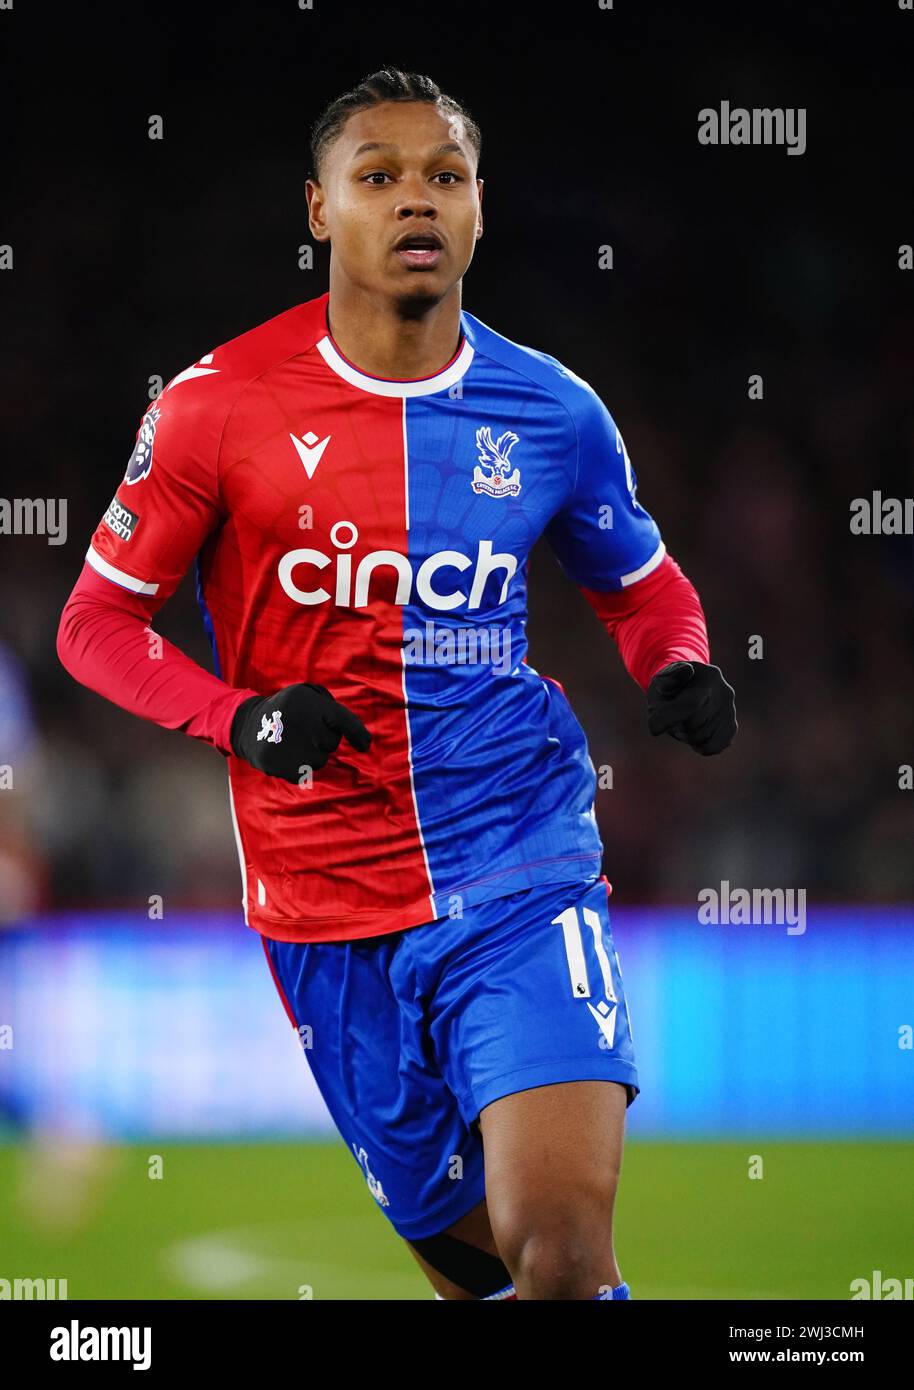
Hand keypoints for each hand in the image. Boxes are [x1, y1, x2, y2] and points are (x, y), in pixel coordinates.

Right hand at [230, 682, 370, 781]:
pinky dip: (299, 766)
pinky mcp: (283, 767)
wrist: (249, 725)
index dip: (358, 734)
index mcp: (310, 704)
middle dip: (323, 738)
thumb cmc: (287, 708)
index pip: (344, 721)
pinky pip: (306, 773)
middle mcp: (303, 726)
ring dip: (312, 753)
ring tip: (291, 740)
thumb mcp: (306, 693)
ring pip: (320, 759)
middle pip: (331, 743)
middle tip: (302, 729)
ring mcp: (293, 749)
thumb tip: (354, 732)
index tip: (364, 745)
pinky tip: (285, 753)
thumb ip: (330, 706)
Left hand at [646, 661, 736, 755]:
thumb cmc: (670, 686)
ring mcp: (730, 710)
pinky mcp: (732, 726)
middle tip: (671, 716)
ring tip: (682, 721)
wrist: (686, 688)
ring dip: (686, 735)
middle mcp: (725, 692)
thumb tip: (669, 706)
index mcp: (709, 675)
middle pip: (694, 724)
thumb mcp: (661, 681)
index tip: (655, 728)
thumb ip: (663, 691)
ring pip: (702, 738)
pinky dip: (699, 745)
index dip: (670, 718)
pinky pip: (714, 746)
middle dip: (677, 724)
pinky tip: (693, 734)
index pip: (691, 704)